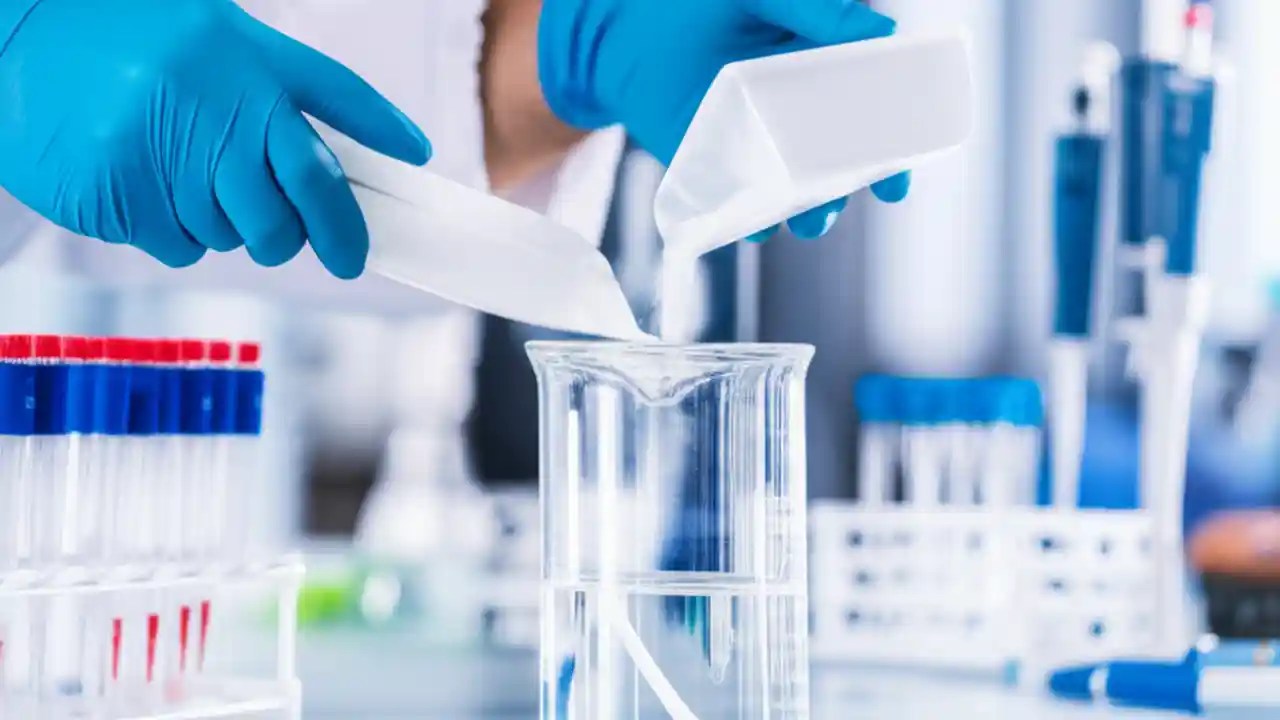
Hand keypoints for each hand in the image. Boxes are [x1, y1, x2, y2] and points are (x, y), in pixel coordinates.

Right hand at [0, 0, 429, 278]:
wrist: (25, 24)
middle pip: (276, 226)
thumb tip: (413, 149)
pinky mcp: (113, 198)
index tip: (359, 256)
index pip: (321, 167)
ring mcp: (157, 164)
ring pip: (224, 238)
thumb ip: (324, 97)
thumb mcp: (242, 41)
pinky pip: (174, 245)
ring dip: (220, 220)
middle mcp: (209, 123)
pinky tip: (145, 177)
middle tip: (269, 219)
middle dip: (283, 235)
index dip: (346, 223)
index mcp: (250, 78)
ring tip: (181, 164)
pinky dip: (171, 226)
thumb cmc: (150, 32)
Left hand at [538, 0, 909, 241]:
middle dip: (868, 183)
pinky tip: (757, 225)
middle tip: (881, 191)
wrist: (618, 35)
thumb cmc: (695, 4)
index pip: (875, 109)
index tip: (904, 167)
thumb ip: (813, 7)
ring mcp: (760, 144)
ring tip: (812, 219)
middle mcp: (798, 112)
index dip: (898, 141)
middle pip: (848, 158)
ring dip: (816, 211)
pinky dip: (754, 222)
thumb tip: (878, 28)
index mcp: (822, 66)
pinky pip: (746, 207)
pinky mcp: (720, 169)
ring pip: (802, 189)